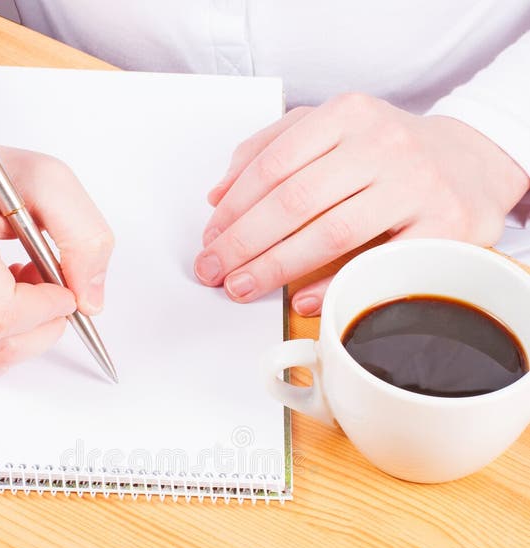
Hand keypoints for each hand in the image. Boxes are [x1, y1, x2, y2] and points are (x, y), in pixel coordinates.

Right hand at [0, 129, 113, 371]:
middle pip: (0, 347)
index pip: (2, 315)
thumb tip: (90, 301)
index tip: (63, 288)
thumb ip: (84, 236)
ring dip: (22, 331)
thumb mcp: (46, 180)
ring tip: (16, 283)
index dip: (47, 310)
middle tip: (45, 284)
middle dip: (41, 325)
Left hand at [194, 94, 529, 315]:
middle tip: (214, 271)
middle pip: (294, 201)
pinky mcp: (442, 226)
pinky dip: (334, 285)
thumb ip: (273, 150)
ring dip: (276, 266)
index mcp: (348, 115)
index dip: (234, 209)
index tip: (210, 239)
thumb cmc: (390, 155)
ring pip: (330, 232)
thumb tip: (218, 195)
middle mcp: (382, 144)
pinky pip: (376, 262)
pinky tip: (302, 299)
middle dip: (243, 242)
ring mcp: (414, 184)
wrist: (471, 165)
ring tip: (243, 287)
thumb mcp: (333, 130)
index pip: (273, 165)